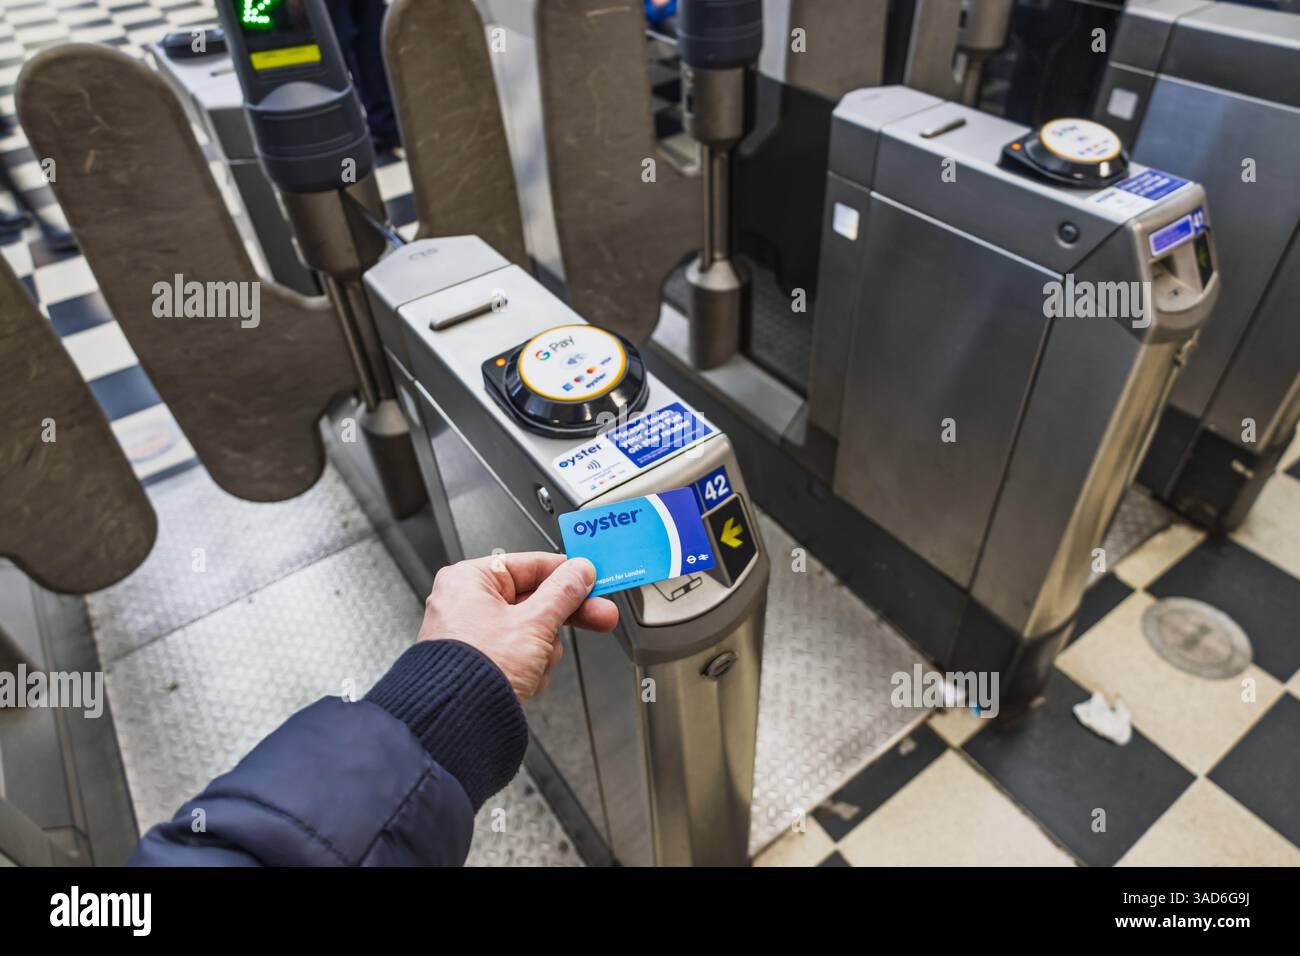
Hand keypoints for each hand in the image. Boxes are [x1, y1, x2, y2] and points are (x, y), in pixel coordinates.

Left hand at [417, 552, 618, 700]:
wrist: (460, 722)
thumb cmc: (478, 668)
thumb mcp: (534, 623)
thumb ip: (563, 593)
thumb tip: (580, 572)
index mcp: (469, 580)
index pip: (530, 565)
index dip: (566, 573)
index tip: (592, 579)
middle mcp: (466, 602)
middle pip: (532, 599)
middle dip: (563, 617)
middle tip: (599, 615)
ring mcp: (473, 633)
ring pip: (530, 629)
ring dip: (544, 648)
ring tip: (537, 662)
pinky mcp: (481, 660)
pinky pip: (518, 652)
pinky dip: (530, 665)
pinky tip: (527, 677)